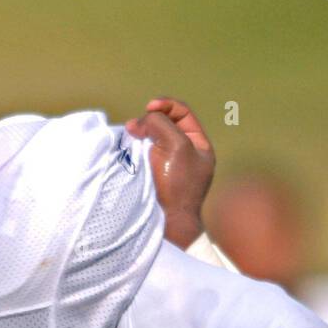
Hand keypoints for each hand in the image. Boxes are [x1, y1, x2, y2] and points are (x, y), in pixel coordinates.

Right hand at [125, 97, 214, 248]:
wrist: (168, 223)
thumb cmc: (178, 184)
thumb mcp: (177, 145)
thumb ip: (161, 123)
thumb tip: (140, 122)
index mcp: (199, 146)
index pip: (182, 113)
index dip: (166, 105)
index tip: (150, 107)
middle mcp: (185, 154)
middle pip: (165, 124)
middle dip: (149, 121)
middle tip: (135, 127)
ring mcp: (167, 166)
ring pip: (152, 139)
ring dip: (140, 134)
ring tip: (129, 136)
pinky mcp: (152, 177)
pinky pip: (143, 155)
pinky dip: (135, 148)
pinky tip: (128, 149)